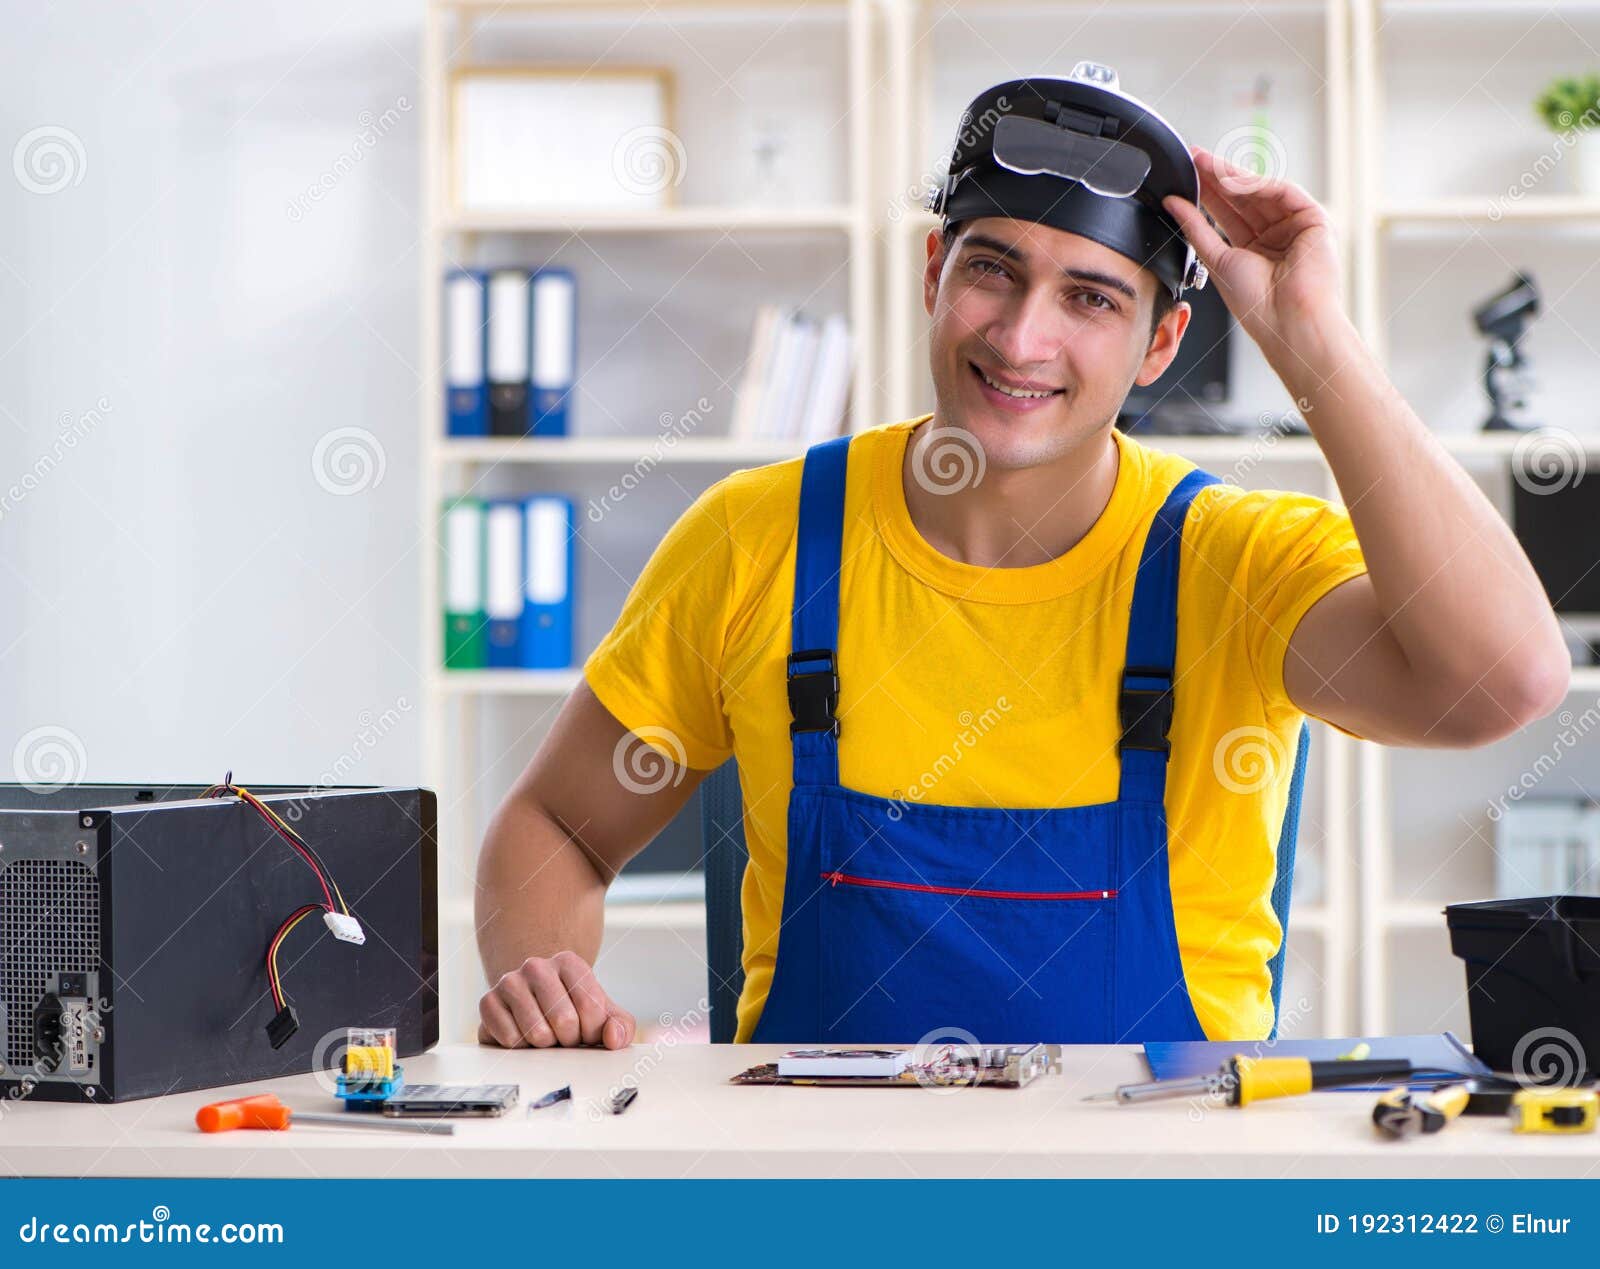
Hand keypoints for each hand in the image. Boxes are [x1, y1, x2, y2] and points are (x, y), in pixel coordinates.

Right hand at [478, 950, 636, 1049]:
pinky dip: (522, 1048)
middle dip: (570, 1040)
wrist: (533, 1001)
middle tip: (565, 1035)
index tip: (587, 1029)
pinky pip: (511, 1041)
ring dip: (546, 1046)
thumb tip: (614, 1038)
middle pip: (565, 1022)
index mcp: (569, 962)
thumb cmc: (572, 1009)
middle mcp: (536, 966)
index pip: (592, 1009)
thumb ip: (620, 1025)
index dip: (593, 1031)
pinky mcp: (487, 1002)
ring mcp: (509, 982)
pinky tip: (524, 1034)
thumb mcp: (603, 1013)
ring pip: (538, 1034)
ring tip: (546, 1034)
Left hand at [1162, 146, 1345, 353]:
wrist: (1288, 323)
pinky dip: (1258, 184)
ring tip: (1206, 163)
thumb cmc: (1258, 305)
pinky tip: (1233, 178)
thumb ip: (1196, 228)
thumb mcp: (1218, 261)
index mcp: (1255, 251)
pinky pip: (1284, 193)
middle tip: (1193, 159)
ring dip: (1233, 176)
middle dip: (1217, 178)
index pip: (1228, 215)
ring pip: (1261, 192)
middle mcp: (1277, 237)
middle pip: (1243, 199)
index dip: (1207, 195)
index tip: (1185, 177)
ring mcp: (1296, 227)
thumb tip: (1173, 203)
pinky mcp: (1315, 220)